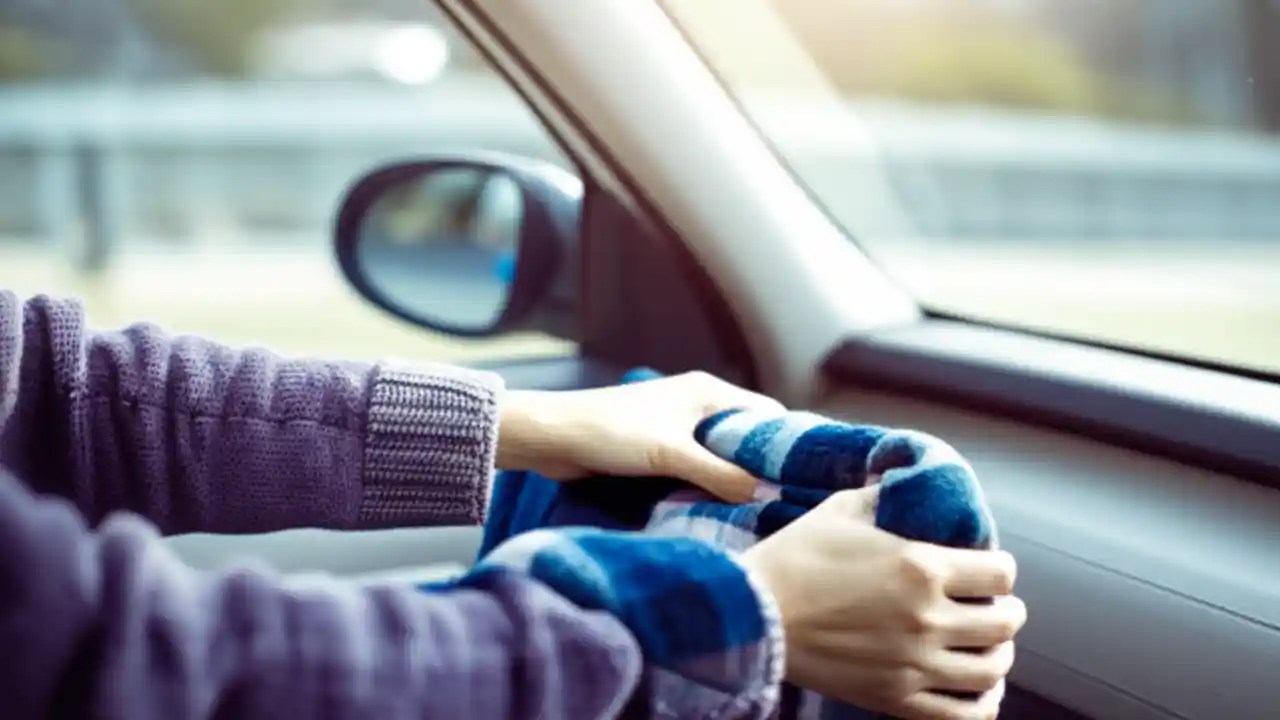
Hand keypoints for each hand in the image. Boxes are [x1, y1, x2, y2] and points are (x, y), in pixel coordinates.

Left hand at [496, 371, 783, 500]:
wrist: (551, 437)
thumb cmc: (610, 433)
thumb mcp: (671, 454)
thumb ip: (720, 473)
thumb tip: (766, 494)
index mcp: (707, 391)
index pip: (766, 414)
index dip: (787, 443)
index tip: (806, 477)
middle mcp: (696, 405)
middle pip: (745, 438)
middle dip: (761, 467)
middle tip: (784, 503)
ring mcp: (676, 428)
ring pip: (720, 456)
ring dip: (731, 480)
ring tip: (755, 514)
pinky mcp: (657, 449)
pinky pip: (696, 468)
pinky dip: (707, 485)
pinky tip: (715, 510)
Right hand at [741, 487, 1025, 719]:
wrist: (752, 613)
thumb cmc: (794, 558)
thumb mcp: (842, 510)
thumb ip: (884, 498)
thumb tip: (904, 485)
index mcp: (921, 565)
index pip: (1001, 573)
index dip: (999, 568)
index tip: (988, 570)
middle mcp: (927, 617)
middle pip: (1005, 622)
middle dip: (1006, 612)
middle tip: (992, 607)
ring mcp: (914, 662)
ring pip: (992, 669)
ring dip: (997, 656)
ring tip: (985, 648)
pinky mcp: (896, 698)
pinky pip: (963, 713)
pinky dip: (980, 702)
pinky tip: (973, 688)